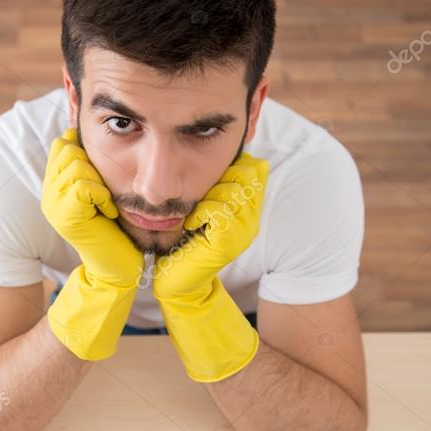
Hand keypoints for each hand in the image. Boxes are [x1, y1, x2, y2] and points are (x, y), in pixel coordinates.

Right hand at [41, 126, 143, 289]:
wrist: (118, 265)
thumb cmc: (117, 225)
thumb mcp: (104, 188)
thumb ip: (93, 164)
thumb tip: (89, 129)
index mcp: (55, 183)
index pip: (62, 142)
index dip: (86, 149)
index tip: (101, 174)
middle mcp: (48, 192)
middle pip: (68, 148)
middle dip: (94, 164)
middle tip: (104, 192)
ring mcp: (52, 205)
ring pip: (78, 165)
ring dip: (101, 182)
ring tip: (105, 204)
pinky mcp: (64, 217)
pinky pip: (84, 186)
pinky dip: (102, 196)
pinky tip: (107, 212)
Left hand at [153, 151, 269, 300]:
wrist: (176, 278)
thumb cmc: (183, 237)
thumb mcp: (201, 203)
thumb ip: (215, 182)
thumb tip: (223, 153)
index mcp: (248, 206)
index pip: (254, 168)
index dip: (230, 166)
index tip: (209, 181)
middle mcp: (252, 218)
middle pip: (244, 175)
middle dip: (217, 180)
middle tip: (200, 201)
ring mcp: (244, 232)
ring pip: (231, 192)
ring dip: (206, 198)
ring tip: (195, 215)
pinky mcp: (229, 244)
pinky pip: (219, 212)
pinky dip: (200, 213)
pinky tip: (191, 225)